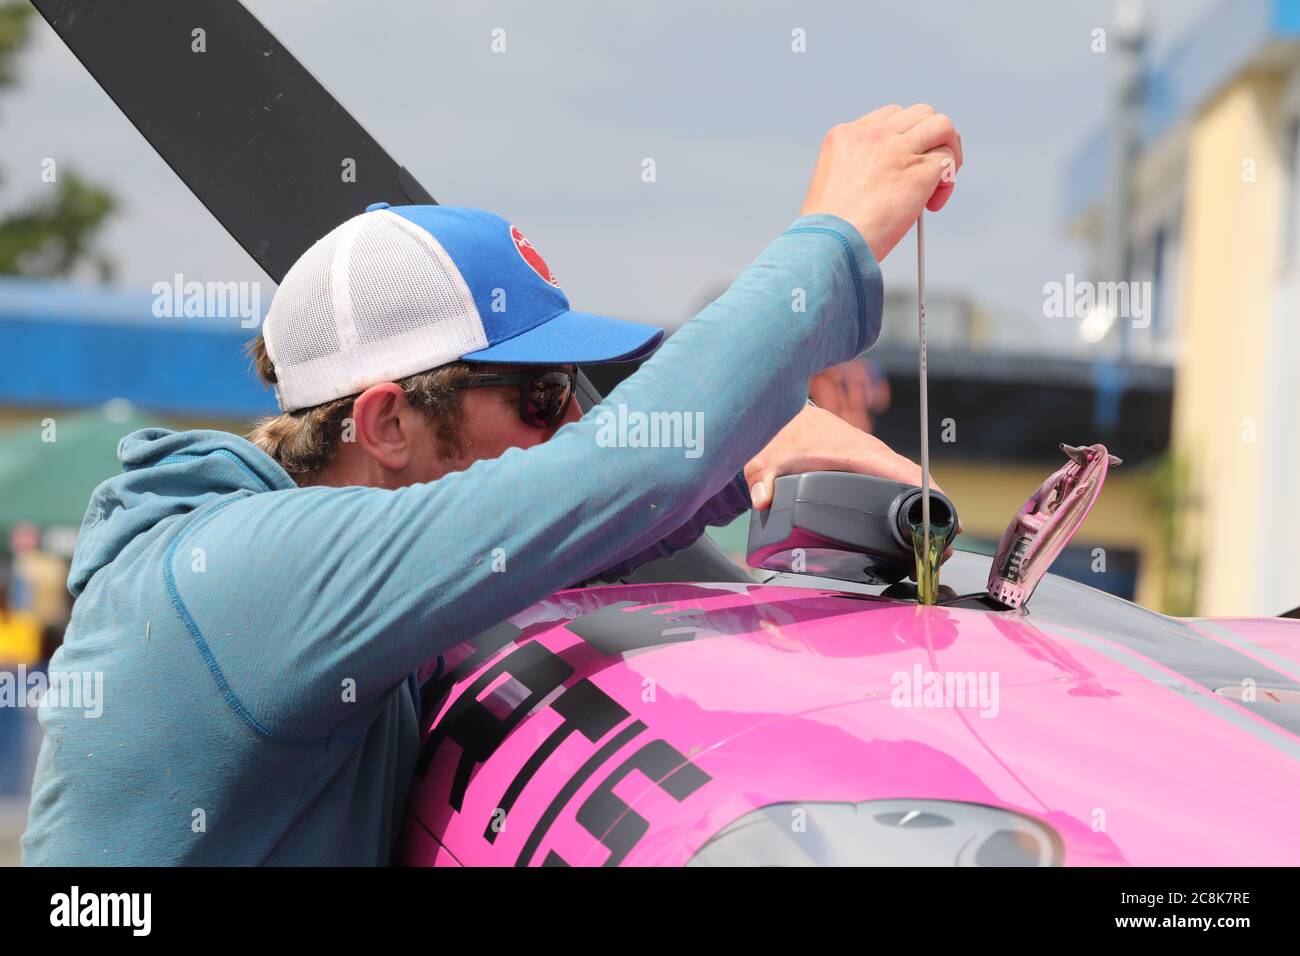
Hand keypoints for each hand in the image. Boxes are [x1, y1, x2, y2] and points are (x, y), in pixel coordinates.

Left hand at [744, 405, 957, 554]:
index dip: (929, 496)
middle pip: (918, 482)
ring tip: (937, 548)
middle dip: (937, 513)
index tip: (947, 521)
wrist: (785, 415)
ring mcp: (876, 459)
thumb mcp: (768, 458)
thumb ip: (763, 478)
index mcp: (858, 453)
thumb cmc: (781, 435)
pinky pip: (901, 482)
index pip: (904, 472)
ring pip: (913, 483)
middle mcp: (874, 455)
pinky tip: (919, 528)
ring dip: (929, 509)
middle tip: (943, 551)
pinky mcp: (872, 465)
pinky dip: (915, 502)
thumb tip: (761, 499)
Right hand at [800, 104, 962, 261]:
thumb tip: (897, 176)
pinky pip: (947, 159)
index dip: (905, 139)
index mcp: (846, 135)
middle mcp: (873, 134)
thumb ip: (862, 168)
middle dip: (931, 140)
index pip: (891, 117)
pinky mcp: (918, 170)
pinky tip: (933, 205)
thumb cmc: (830, 230)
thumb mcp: (837, 184)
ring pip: (942, 126)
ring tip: (938, 184)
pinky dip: (947, 182)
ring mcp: (897, 149)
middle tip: (930, 173)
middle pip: (921, 114)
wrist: (830, 245)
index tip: (903, 165)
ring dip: (948, 152)